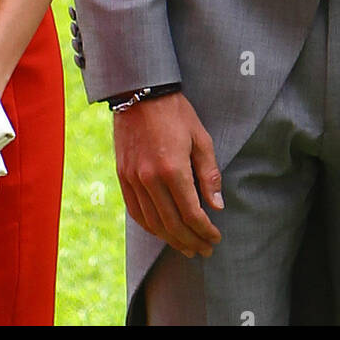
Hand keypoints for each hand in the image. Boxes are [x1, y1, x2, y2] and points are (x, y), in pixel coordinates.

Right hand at [113, 91, 223, 257]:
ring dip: (170, 239)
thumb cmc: (175, 112)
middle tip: (204, 249)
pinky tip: (161, 231)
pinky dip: (149, 226)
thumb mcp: (201, 138)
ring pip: (152, 223)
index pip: (192, 213)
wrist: (139, 91)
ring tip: (186, 246)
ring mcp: (133, 178)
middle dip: (191, 241)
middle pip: (172, 224)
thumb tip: (217, 206)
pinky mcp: (122, 175)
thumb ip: (209, 174)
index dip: (205, 231)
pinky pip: (135, 211)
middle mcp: (150, 179)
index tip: (215, 238)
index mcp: (173, 169)